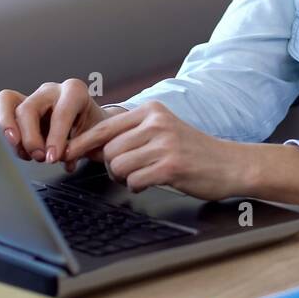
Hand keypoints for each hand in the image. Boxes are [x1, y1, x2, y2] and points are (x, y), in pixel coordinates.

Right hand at [0, 79, 116, 165]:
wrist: (91, 123)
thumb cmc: (94, 129)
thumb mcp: (95, 137)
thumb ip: (80, 147)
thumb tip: (61, 158)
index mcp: (75, 91)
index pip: (61, 113)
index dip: (55, 138)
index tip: (53, 158)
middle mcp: (52, 90)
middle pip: (29, 108)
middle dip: (31, 138)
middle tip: (39, 158)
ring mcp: (35, 95)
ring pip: (10, 103)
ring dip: (12, 133)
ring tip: (25, 154)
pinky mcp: (21, 104)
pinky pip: (4, 106)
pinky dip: (6, 129)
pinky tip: (21, 150)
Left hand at [62, 101, 248, 200]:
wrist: (231, 164)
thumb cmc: (193, 151)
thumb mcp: (164, 130)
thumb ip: (132, 133)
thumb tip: (91, 145)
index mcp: (152, 111)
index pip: (105, 126)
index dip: (82, 143)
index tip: (66, 153)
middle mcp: (157, 123)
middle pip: (109, 149)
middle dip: (112, 166)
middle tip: (128, 172)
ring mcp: (165, 143)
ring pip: (119, 165)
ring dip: (125, 177)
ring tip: (143, 175)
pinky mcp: (171, 165)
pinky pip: (135, 180)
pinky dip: (138, 186)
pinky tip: (152, 181)